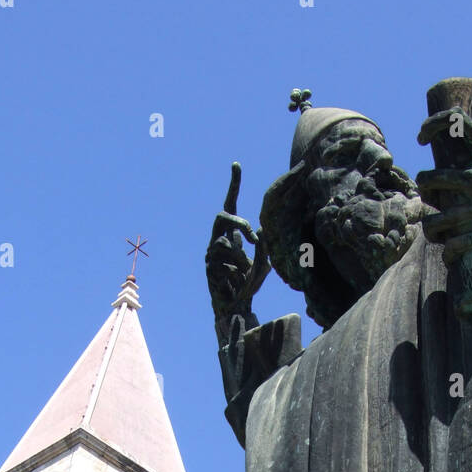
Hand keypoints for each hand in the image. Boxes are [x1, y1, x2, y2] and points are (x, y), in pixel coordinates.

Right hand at [207, 163, 269, 337]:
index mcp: (232, 233)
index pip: (231, 205)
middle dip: (238, 222)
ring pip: (226, 243)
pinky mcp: (208, 267)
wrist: (236, 305)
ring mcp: (211, 252)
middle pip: (222, 216)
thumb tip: (261, 229)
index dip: (233, 186)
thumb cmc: (249, 282)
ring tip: (246, 274)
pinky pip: (223, 261)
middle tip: (254, 237)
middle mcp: (218, 238)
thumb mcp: (263, 262)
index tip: (236, 165)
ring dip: (242, 259)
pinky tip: (235, 282)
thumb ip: (263, 247)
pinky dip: (236, 272)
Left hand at [416, 104, 471, 322]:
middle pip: (432, 178)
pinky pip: (452, 247)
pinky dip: (449, 253)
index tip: (422, 136)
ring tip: (438, 232)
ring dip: (432, 228)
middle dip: (425, 188)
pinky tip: (453, 254)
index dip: (433, 124)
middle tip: (429, 196)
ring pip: (435, 221)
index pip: (459, 124)